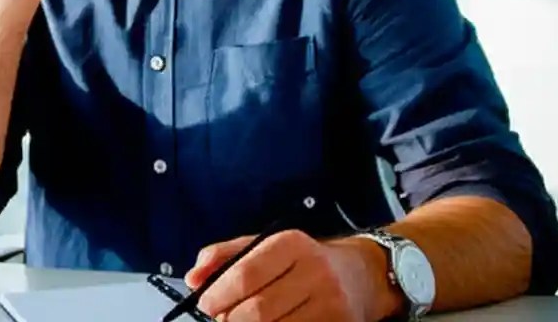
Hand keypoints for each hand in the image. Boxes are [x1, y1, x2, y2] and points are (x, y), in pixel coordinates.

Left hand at [184, 232, 396, 321]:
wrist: (364, 274)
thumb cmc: (304, 260)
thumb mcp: (264, 245)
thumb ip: (224, 257)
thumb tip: (193, 279)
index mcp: (291, 244)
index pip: (244, 275)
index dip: (218, 295)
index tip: (205, 304)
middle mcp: (314, 272)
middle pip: (257, 310)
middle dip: (229, 319)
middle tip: (221, 318)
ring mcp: (331, 303)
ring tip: (242, 321)